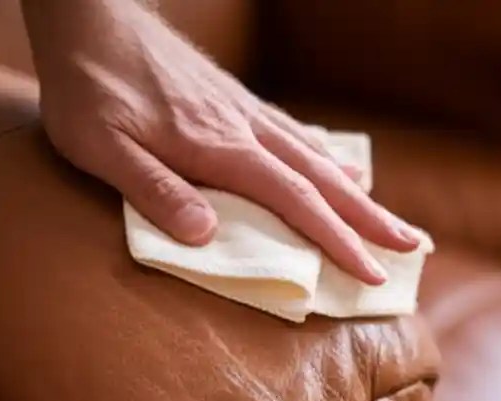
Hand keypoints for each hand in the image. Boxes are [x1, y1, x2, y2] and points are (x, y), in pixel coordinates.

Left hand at [22, 0, 423, 284]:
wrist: (87, 15)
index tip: (371, 274)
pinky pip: (296, 134)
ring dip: (359, 192)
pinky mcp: (233, 99)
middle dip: (370, 219)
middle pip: (323, 180)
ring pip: (316, 157)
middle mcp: (244, 128)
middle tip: (414, 248)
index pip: (294, 202)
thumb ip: (153, 189)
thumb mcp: (100, 147)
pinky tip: (343, 167)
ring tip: (393, 219)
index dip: (336, 241)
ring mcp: (243, 111)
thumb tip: (207, 235)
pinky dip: (328, 156)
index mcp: (219, 148)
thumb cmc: (86, 86)